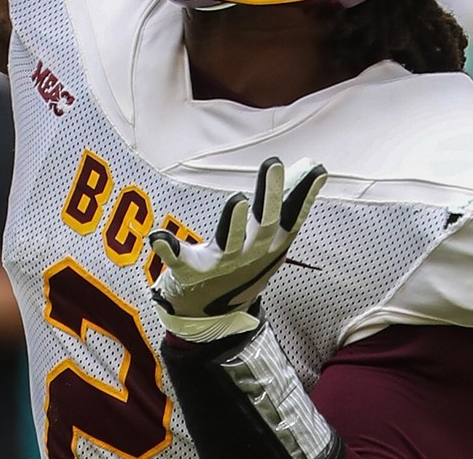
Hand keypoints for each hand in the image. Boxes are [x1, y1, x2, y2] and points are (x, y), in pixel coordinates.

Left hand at [146, 157, 327, 343]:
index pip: (292, 217)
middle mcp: (251, 254)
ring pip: (231, 244)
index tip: (316, 169)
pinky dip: (168, 249)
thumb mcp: (271, 234)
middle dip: (270, 196)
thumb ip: (288, 200)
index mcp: (271, 244)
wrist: (213, 309)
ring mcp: (222, 264)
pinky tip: (157, 236)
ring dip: (234, 223)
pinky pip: (179, 260)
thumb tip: (312, 165)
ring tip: (238, 200)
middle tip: (274, 164)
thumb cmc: (246, 259)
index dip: (304, 195)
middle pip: (265, 225)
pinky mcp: (191, 271)